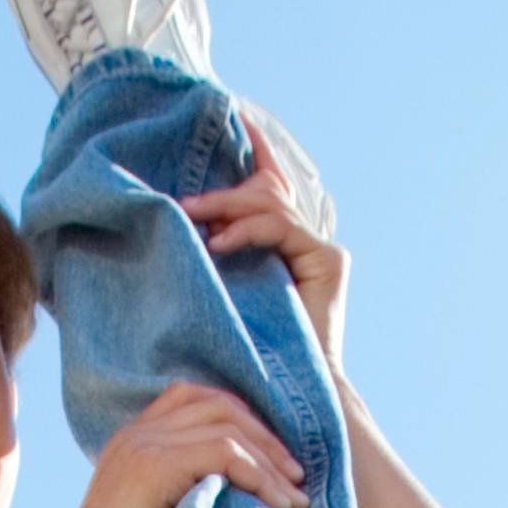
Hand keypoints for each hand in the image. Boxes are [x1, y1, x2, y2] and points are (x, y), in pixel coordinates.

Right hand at [64, 371, 308, 507]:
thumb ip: (190, 492)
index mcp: (137, 438)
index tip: (276, 462)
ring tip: (296, 497)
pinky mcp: (154, 464)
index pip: (200, 400)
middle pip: (220, 405)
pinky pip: (224, 453)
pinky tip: (278, 504)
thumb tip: (243, 499)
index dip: (246, 422)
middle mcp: (139, 432)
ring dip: (271, 461)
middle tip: (298, 477)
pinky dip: (259, 476)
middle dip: (268, 439)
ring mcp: (144, 443)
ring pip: (229, 428)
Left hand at [183, 110, 347, 367]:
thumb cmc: (251, 356)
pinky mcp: (328, 261)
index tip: (232, 110)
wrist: (291, 396)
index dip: (256, 145)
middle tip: (183, 204)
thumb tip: (179, 223)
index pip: (270, 183)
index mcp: (287, 244)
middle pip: (267, 190)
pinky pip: (282, 228)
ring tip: (192, 219)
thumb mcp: (224, 294)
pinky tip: (218, 244)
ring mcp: (322, 249)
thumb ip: (217, 255)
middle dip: (223, 192)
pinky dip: (247, 231)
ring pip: (271, 205)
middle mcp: (309, 240)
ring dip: (227, 208)